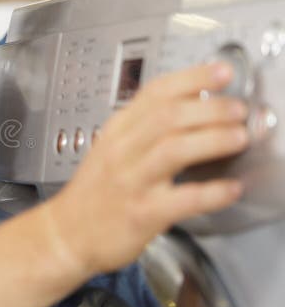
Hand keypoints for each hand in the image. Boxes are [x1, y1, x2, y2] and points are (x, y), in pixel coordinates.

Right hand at [46, 62, 248, 274]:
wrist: (66, 233)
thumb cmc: (94, 193)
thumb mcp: (111, 149)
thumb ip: (145, 128)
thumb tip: (195, 107)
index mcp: (118, 131)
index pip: (155, 93)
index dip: (193, 78)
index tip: (222, 72)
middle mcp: (123, 151)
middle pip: (169, 116)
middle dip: (211, 108)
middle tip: (238, 109)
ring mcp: (132, 182)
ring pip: (174, 149)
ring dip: (213, 139)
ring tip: (239, 137)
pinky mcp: (142, 214)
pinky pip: (183, 199)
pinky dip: (212, 193)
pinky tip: (231, 188)